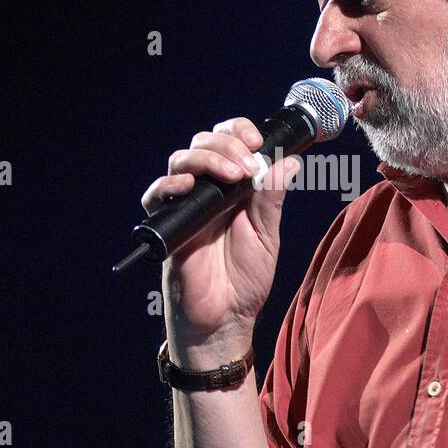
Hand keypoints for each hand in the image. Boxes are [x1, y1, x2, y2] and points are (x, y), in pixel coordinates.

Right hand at [140, 117, 301, 365]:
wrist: (226, 317)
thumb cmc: (246, 278)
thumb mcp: (267, 234)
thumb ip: (272, 198)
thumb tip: (291, 160)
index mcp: (233, 187)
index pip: (228, 141)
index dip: (239, 131)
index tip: (256, 139)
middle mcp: (207, 190)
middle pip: (204, 143)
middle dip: (227, 144)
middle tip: (248, 165)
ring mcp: (186, 205)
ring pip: (181, 160)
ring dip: (207, 158)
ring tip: (231, 174)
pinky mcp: (168, 225)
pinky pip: (157, 195)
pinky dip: (170, 184)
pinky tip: (189, 185)